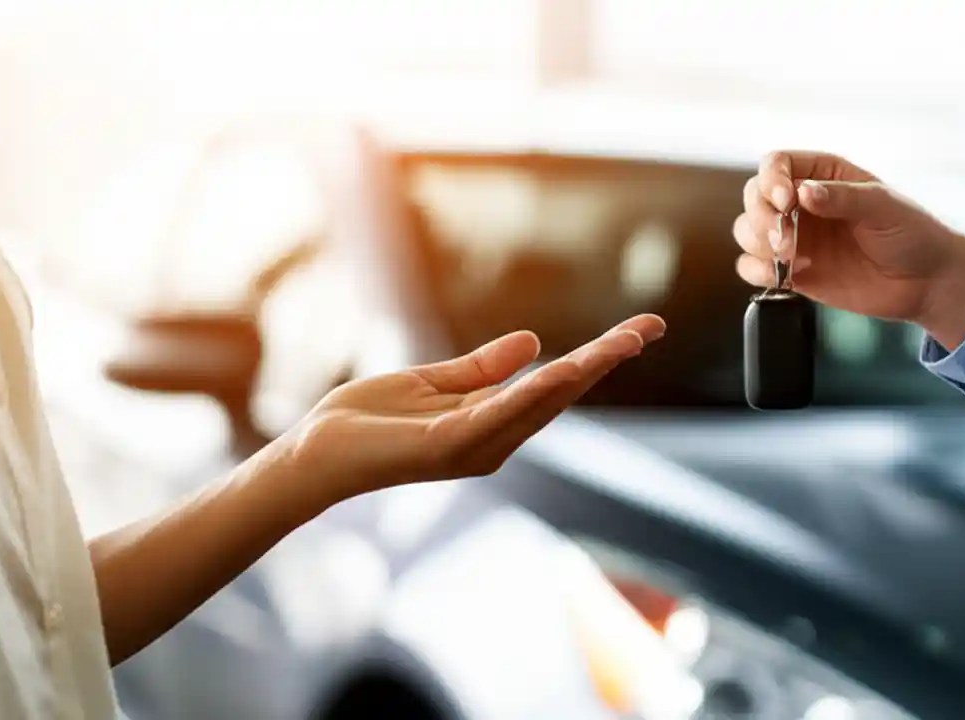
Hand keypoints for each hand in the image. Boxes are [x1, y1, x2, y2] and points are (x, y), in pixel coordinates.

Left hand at [274, 315, 665, 503]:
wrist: (314, 453)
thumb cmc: (366, 422)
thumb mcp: (432, 382)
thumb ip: (481, 368)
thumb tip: (534, 342)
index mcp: (492, 423)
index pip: (555, 385)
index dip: (597, 358)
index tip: (637, 331)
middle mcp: (494, 440)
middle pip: (561, 393)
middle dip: (606, 360)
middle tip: (650, 328)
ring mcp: (473, 446)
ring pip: (540, 403)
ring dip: (584, 372)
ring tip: (622, 343)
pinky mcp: (446, 446)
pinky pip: (497, 414)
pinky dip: (532, 392)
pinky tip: (561, 369)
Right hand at [732, 151, 964, 347]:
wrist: (925, 281)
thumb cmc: (911, 233)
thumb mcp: (883, 206)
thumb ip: (843, 197)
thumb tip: (802, 192)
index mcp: (823, 174)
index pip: (776, 164)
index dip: (771, 180)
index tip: (786, 200)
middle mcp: (801, 203)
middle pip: (753, 196)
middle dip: (762, 217)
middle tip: (786, 240)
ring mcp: (795, 237)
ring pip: (747, 230)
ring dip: (757, 243)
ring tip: (790, 258)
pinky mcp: (793, 271)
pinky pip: (752, 267)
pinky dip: (756, 271)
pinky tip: (783, 275)